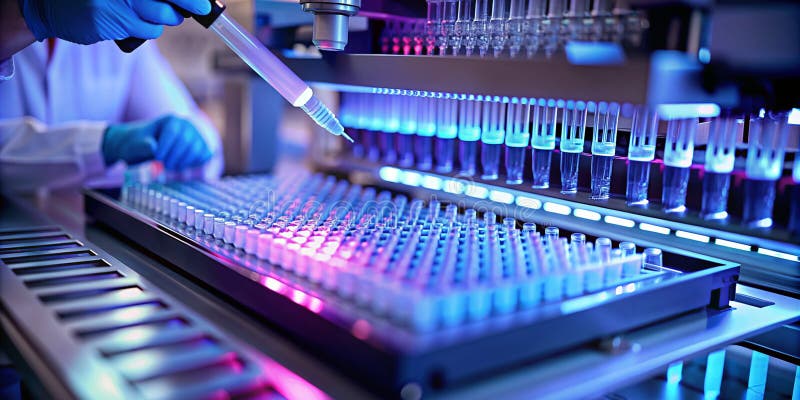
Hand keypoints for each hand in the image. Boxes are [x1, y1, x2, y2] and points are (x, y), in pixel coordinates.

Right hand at [17, 0, 211, 43]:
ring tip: (143, 13)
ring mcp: (116, 2)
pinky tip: (129, 23)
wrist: (49, 6)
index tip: (203, 5)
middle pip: (169, 4)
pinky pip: (146, 31)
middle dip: (183, 9)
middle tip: (188, 9)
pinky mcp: (111, 22)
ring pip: (161, 18)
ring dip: (161, 20)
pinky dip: (145, 30)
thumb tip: (185, 3)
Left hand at [103, 115, 212, 169]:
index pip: (173, 132)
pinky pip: (203, 157)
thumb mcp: (135, 144)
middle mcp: (187, 125)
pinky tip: (180, 165)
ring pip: (196, 151)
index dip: (165, 148)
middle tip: (163, 166)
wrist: (149, 149)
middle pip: (186, 142)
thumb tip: (153, 147)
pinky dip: (193, 164)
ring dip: (182, 163)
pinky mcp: (203, 148)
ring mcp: (197, 136)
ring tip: (169, 166)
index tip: (157, 159)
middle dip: (173, 158)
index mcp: (171, 120)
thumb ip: (142, 146)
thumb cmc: (141, 146)